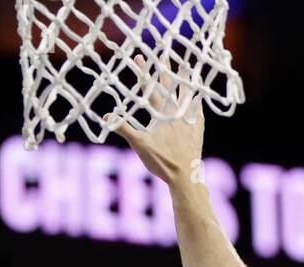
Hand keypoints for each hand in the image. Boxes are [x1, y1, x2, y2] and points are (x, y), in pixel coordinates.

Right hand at [108, 55, 204, 187]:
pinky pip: (198, 109)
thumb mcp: (139, 145)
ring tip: (186, 68)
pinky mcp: (198, 127)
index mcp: (161, 114)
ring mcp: (188, 119)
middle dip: (163, 69)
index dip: (143, 73)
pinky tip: (198, 96)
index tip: (140, 57)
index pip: (150, 88)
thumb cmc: (161, 161)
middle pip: (169, 86)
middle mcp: (176, 112)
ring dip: (185, 80)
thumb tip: (105, 117)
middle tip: (163, 54)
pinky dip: (197, 100)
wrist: (185, 175)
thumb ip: (123, 128)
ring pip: (186, 94)